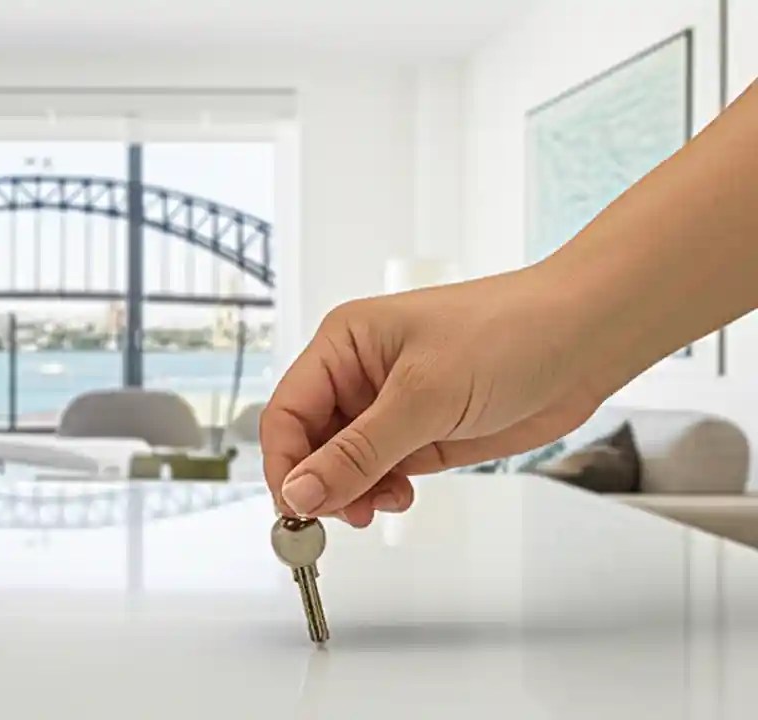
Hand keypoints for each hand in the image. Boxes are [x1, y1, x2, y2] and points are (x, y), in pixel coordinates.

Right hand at [261, 266, 605, 525]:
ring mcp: (390, 405)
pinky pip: (379, 471)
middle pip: (309, 442)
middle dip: (321, 483)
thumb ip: (358, 452)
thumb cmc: (512, 332)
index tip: (297, 507)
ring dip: (352, 493)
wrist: (586, 339)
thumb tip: (301, 491)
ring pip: (342, 463)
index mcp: (344, 343)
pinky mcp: (421, 431)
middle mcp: (358, 373)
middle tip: (343, 515)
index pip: (287, 412)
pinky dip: (381, 492)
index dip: (285, 463)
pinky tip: (401, 496)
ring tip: (379, 506)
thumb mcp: (425, 396)